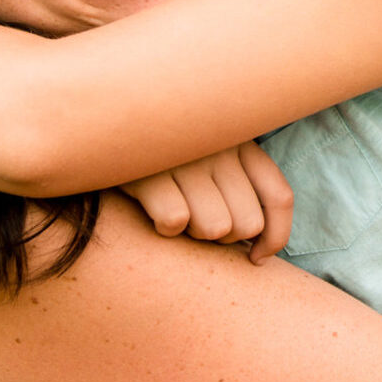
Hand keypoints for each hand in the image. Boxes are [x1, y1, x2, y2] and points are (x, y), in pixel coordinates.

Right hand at [121, 142, 292, 262]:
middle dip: (223, 239)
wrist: (101, 123)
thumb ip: (236, 188)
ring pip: (215, 227)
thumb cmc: (161, 153)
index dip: (276, 237)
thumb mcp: (207, 156)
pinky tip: (150, 209)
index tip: (256, 258)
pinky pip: (175, 221)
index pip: (279, 197)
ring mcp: (188, 156)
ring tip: (174, 210)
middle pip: (247, 224)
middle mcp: (220, 146)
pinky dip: (162, 227)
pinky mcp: (152, 168)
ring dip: (192, 233)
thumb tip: (258, 253)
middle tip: (197, 222)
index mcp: (241, 142)